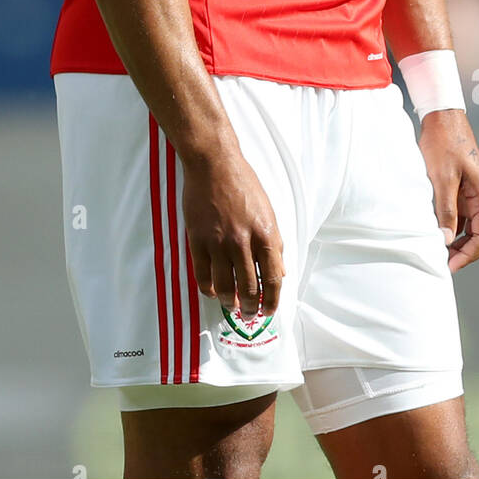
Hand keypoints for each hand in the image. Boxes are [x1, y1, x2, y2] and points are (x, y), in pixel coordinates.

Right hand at [182, 152, 284, 317]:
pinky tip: (213, 292)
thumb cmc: (244, 184)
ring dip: (230, 302)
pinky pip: (203, 274)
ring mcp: (219, 242)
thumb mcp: (269, 212)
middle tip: (248, 314)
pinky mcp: (198, 239)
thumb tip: (280, 272)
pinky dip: (208, 289)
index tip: (270, 310)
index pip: (273, 279)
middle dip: (250, 308)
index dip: (272, 301)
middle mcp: (243, 241)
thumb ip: (275, 244)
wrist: (214, 165)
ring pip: (225, 286)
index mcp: (266, 234)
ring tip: (231, 306)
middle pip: (249, 288)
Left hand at [418, 111, 478, 272]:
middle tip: (443, 264)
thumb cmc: (443, 143)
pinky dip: (452, 230)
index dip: (468, 255)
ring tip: (438, 252)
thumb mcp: (442, 178)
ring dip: (459, 244)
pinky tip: (436, 234)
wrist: (442, 117)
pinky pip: (462, 218)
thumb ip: (446, 210)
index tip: (449, 266)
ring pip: (473, 230)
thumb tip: (446, 240)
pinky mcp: (462, 191)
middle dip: (465, 253)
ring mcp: (473, 195)